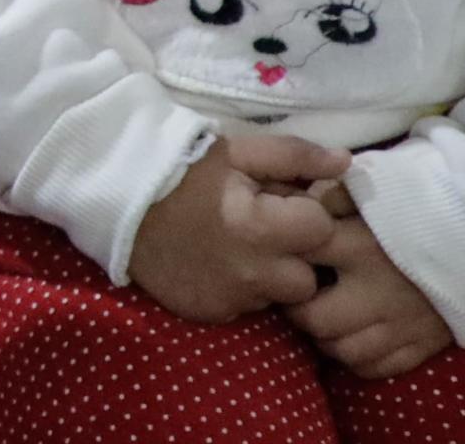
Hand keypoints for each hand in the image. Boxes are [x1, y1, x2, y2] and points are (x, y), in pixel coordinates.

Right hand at [126, 134, 348, 323]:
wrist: (119, 199)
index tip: (281, 204)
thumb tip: (345, 162)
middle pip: (308, 277)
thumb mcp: (239, 151)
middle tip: (266, 232)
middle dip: (296, 256)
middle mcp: (252, 274)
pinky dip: (240, 290)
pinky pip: (246, 308)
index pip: (322, 231)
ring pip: (278, 297)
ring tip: (240, 249)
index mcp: (263, 228)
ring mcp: (231, 300)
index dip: (306, 215)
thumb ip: (295, 156)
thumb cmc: (184, 169)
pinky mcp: (211, 313)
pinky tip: (218, 265)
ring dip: (269, 276)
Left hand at [283, 209, 454, 379]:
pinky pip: (375, 368)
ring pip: (342, 350)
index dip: (286, 256)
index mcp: (362, 248)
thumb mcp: (378, 189)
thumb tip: (301, 203)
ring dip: (327, 339)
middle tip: (300, 299)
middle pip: (314, 319)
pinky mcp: (423, 345)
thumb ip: (335, 193)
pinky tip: (357, 338)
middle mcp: (378, 291)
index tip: (285, 255)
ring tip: (328, 320)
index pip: (303, 255)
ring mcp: (401, 324)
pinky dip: (358, 359)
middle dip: (299, 311)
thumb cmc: (424, 208)